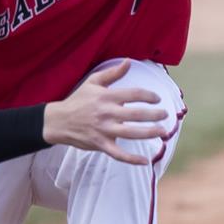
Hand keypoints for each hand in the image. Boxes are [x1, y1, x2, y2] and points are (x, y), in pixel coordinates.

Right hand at [42, 61, 170, 165]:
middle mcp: (107, 113)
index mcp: (106, 97)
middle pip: (136, 114)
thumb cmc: (78, 100)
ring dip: (149, 133)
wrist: (58, 121)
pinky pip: (119, 154)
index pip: (133, 94)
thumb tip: (129, 62)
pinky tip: (145, 161)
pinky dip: (132, 159)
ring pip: (131, 133)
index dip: (148, 96)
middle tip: (165, 115)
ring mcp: (104, 130)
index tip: (157, 99)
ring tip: (163, 131)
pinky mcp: (100, 144)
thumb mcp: (93, 82)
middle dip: (154, 115)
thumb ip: (113, 73)